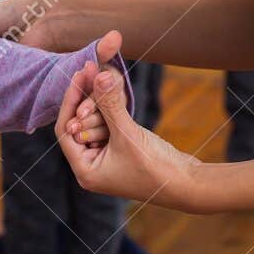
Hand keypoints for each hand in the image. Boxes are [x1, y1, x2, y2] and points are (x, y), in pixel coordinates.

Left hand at [55, 45, 203, 207]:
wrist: (188, 183)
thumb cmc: (156, 167)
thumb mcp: (127, 133)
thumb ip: (110, 103)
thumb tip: (98, 74)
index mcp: (84, 171)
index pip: (65, 130)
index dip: (70, 101)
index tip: (78, 75)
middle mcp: (91, 167)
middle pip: (78, 125)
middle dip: (85, 98)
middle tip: (90, 69)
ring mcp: (106, 160)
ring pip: (94, 123)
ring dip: (99, 102)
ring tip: (103, 76)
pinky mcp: (120, 152)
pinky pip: (109, 126)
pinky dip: (111, 109)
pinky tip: (114, 89)